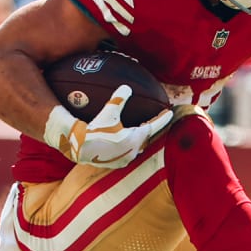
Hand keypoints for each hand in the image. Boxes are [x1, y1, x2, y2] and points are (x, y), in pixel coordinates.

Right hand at [44, 85, 173, 167]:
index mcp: (135, 139)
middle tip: (156, 118)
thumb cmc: (95, 129)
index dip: (163, 119)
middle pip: (147, 137)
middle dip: (152, 127)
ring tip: (141, 129)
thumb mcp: (108, 112)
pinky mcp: (117, 163)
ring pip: (138, 146)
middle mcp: (133, 151)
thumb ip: (118, 99)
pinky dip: (130, 144)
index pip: (153, 126)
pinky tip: (125, 140)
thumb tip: (127, 87)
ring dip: (140, 137)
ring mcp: (126, 159)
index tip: (170, 112)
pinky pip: (129, 152)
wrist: (80, 148)